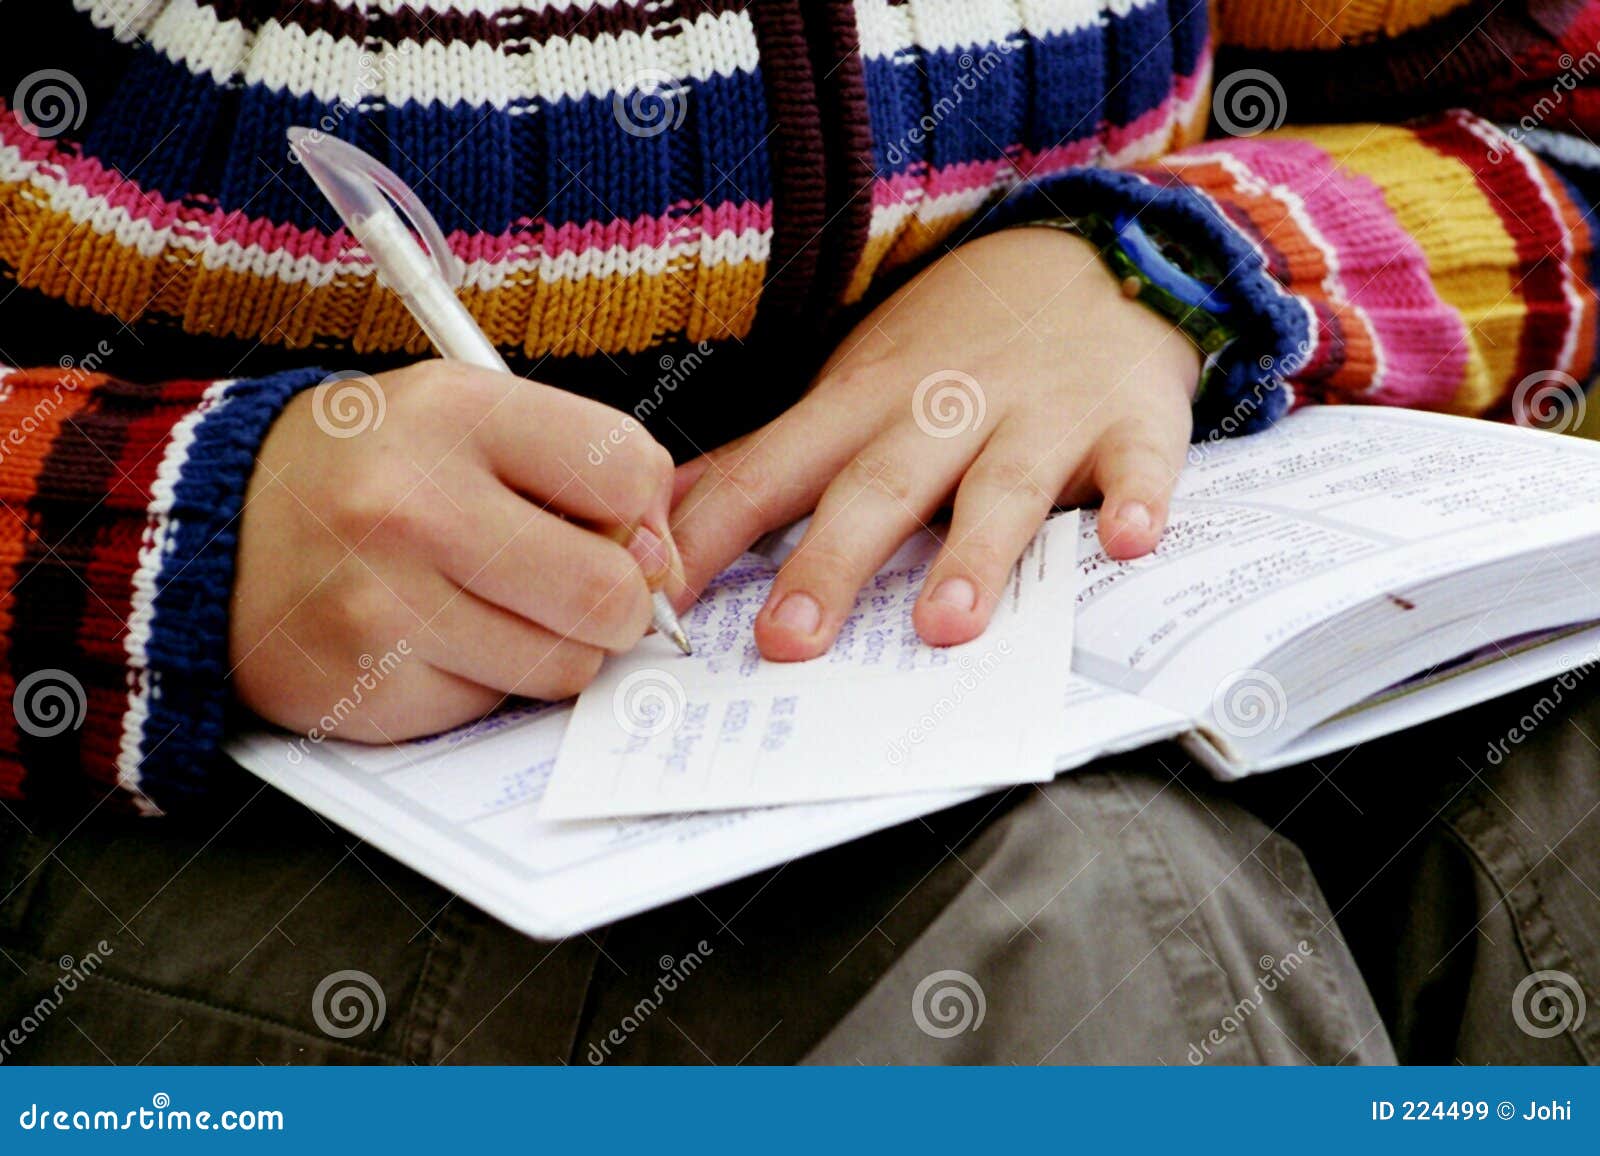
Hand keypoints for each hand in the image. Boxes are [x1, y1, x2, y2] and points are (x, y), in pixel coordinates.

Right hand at [230, 360, 680, 739]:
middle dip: (615, 603)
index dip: (638, 511)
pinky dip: (482, 682)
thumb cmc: (368, 471)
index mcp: (453, 413)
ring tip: (486, 605)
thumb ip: (576, 468)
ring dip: (550, 647)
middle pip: (611, 592)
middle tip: (574, 587)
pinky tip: (431, 640)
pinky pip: (493, 706)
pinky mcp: (370, 687)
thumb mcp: (464, 418)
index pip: (628, 473)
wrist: (216, 533)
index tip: (608, 523)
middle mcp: (414, 505)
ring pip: (564, 666)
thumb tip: (660, 563)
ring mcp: (385, 604)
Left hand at [671, 227, 1200, 660]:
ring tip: (946, 625)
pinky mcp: (1126, 422)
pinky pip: (1136, 465)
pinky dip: (1136, 500)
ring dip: (972, 553)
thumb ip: (770, 457)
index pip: (765, 473)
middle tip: (788, 641)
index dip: (708, 538)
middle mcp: (940, 410)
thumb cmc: (953, 346)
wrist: (1092, 256)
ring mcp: (1037, 416)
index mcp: (859, 406)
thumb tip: (670, 510)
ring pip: (999, 488)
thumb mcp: (847, 385)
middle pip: (876, 488)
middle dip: (828, 562)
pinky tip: (1129, 542)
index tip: (658, 605)